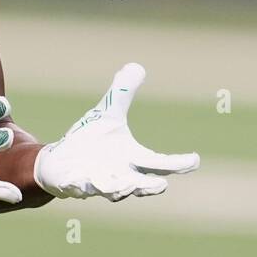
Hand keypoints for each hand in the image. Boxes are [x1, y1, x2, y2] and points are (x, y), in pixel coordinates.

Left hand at [33, 62, 199, 200]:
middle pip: (141, 184)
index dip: (179, 163)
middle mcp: (120, 176)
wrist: (61, 161)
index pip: (160, 163)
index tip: (195, 159)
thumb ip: (123, 93)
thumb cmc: (90, 140)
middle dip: (150, 186)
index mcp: (133, 160)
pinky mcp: (76, 185)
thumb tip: (136, 66)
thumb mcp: (108, 113)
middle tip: (162, 184)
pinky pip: (81, 187)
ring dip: (119, 188)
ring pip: (113, 190)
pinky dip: (83, 186)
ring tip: (125, 183)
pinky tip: (83, 181)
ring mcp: (99, 183)